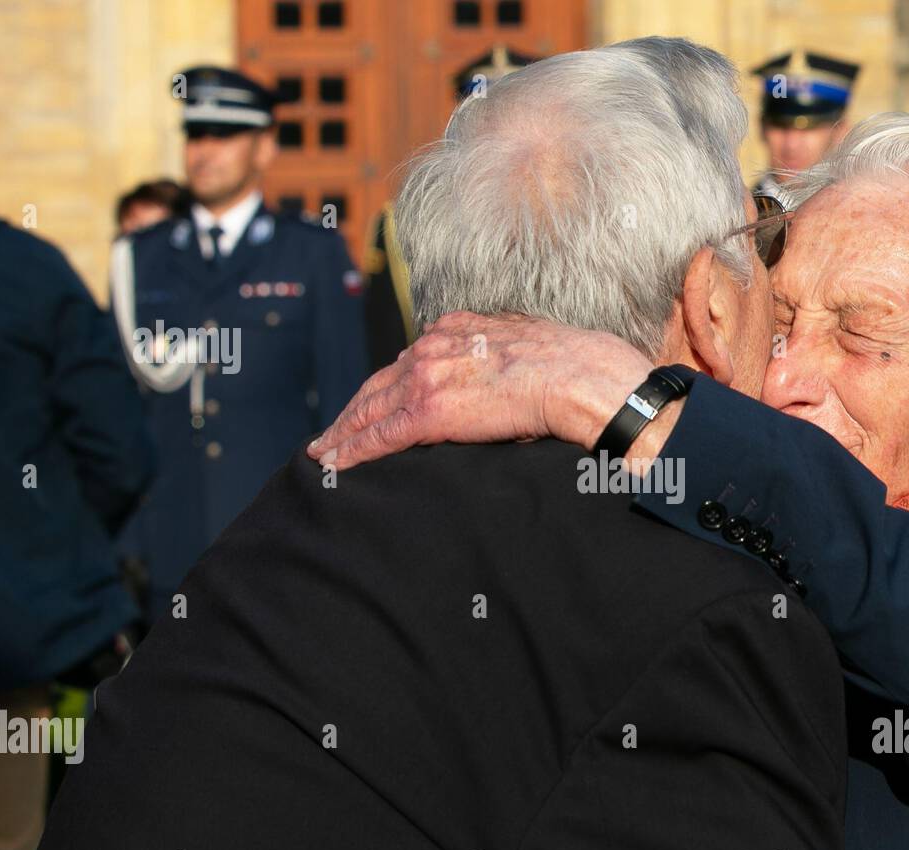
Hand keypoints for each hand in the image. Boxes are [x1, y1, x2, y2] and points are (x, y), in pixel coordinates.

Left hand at [308, 311, 650, 469]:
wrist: (584, 378)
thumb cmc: (577, 369)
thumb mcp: (530, 348)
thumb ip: (503, 358)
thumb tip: (504, 378)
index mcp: (460, 327)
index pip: (410, 361)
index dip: (387, 386)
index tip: (372, 403)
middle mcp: (435, 343)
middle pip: (380, 382)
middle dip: (354, 410)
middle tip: (330, 435)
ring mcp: (429, 375)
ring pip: (370, 407)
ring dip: (343, 433)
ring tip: (324, 454)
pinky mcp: (430, 409)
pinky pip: (380, 434)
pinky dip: (353, 450)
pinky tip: (334, 464)